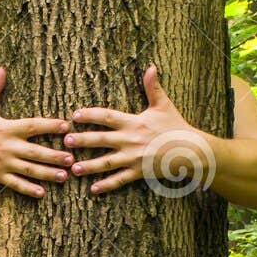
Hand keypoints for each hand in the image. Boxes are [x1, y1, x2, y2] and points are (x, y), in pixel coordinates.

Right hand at [0, 67, 72, 197]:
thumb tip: (1, 68)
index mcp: (6, 128)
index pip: (33, 126)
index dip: (50, 126)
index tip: (66, 126)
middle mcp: (7, 146)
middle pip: (35, 151)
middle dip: (54, 155)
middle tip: (72, 158)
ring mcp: (2, 162)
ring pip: (29, 170)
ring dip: (47, 174)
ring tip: (64, 176)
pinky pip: (15, 183)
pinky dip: (28, 189)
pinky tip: (42, 193)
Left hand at [66, 66, 211, 194]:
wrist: (191, 150)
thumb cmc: (176, 126)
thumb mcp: (164, 105)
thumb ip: (153, 87)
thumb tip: (151, 67)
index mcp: (133, 122)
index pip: (107, 116)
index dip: (90, 115)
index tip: (75, 115)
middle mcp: (130, 140)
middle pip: (101, 140)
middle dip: (82, 140)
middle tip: (65, 142)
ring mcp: (134, 157)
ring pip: (106, 162)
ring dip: (89, 166)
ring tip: (73, 169)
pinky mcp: (139, 172)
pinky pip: (120, 180)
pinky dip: (106, 185)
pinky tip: (93, 190)